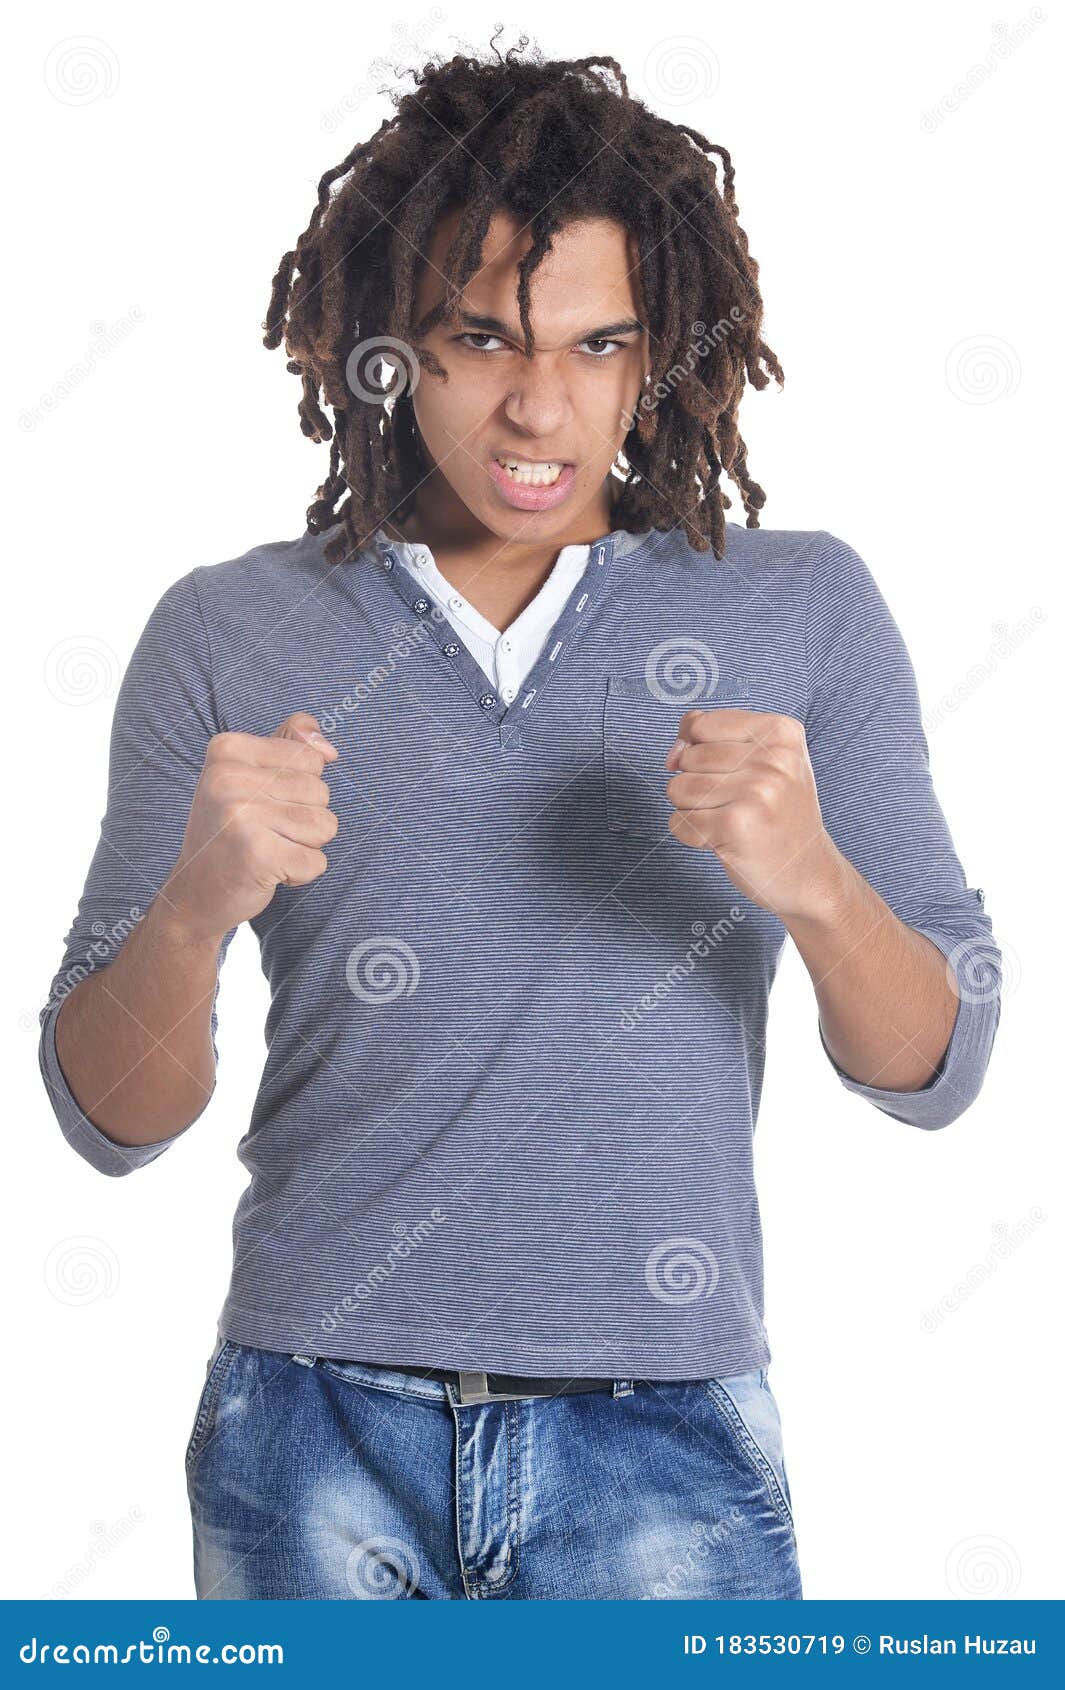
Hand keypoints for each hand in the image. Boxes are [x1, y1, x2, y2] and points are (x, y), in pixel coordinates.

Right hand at [159, 711, 339, 942]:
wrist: (193, 893)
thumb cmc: (231, 831)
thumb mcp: (249, 775)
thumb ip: (290, 745)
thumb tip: (330, 749)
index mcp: (227, 750)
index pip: (310, 758)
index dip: (299, 788)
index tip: (260, 804)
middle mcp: (229, 777)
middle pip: (321, 791)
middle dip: (304, 818)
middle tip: (262, 833)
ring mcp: (241, 815)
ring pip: (324, 825)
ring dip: (305, 846)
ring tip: (267, 849)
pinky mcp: (257, 854)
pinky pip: (317, 861)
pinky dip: (301, 873)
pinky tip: (268, 871)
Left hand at [663, 708, 845, 919]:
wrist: (810, 873)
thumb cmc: (778, 814)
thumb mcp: (762, 760)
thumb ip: (710, 738)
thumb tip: (672, 757)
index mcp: (781, 732)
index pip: (701, 723)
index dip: (697, 750)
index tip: (726, 773)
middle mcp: (773, 758)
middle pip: (687, 758)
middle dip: (697, 785)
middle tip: (735, 804)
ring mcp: (756, 791)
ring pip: (677, 789)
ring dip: (693, 811)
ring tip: (729, 821)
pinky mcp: (736, 825)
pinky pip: (678, 821)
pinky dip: (692, 836)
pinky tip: (725, 840)